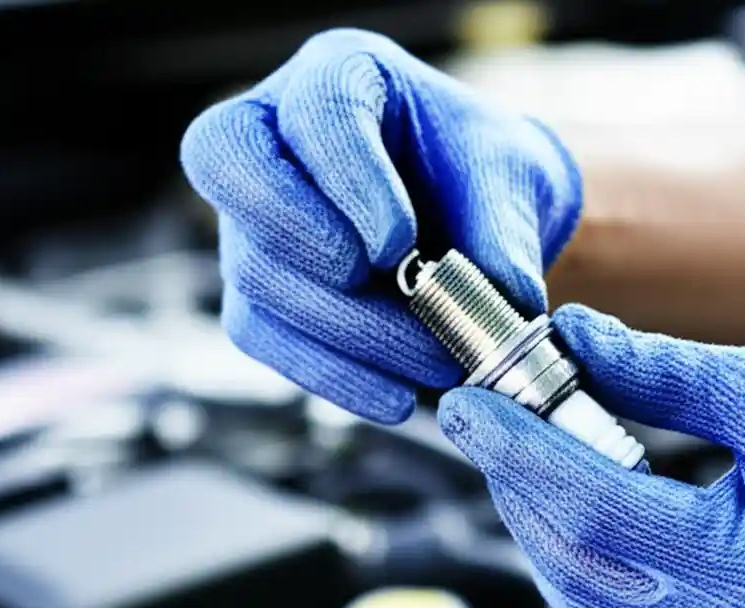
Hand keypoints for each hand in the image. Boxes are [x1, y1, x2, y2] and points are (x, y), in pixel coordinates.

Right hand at [179, 28, 581, 422]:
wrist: (472, 223)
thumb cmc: (482, 176)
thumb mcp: (511, 179)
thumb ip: (504, 229)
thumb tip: (502, 298)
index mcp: (339, 75)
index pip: (313, 108)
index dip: (347, 179)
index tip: (401, 243)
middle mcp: (272, 134)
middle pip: (233, 166)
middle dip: (307, 240)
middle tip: (389, 281)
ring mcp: (249, 216)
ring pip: (253, 269)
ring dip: (344, 328)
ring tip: (435, 359)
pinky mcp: (255, 288)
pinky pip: (262, 334)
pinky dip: (329, 373)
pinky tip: (394, 396)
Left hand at [438, 303, 744, 607]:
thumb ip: (664, 370)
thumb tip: (571, 337)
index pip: (588, 507)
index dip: (513, 450)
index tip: (462, 401)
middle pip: (570, 554)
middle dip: (513, 479)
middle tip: (481, 413)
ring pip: (580, 589)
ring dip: (537, 515)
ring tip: (519, 442)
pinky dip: (574, 550)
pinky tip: (568, 496)